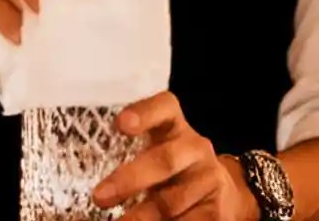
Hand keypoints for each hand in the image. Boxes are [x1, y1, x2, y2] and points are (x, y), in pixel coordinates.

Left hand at [93, 92, 259, 220]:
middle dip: (130, 179)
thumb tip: (101, 191)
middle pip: (165, 160)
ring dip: (141, 216)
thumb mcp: (156, 154)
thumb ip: (133, 164)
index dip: (144, 113)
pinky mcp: (216, 210)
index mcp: (175, 127)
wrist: (219, 194)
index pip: (164, 108)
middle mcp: (195, 148)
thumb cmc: (171, 171)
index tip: (120, 123)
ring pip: (172, 200)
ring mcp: (209, 179)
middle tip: (99, 197)